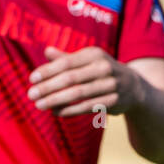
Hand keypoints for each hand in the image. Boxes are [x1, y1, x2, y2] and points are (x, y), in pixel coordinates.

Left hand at [28, 45, 146, 116]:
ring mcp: (111, 85)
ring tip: (39, 105)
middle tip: (31, 94)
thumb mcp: (86, 60)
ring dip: (55, 100)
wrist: (133, 86)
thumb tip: (46, 51)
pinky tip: (56, 112)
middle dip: (48, 87)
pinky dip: (69, 110)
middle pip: (70, 78)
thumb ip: (66, 58)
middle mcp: (104, 68)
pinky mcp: (114, 101)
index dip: (47, 71)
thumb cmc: (99, 71)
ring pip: (78, 94)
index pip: (66, 63)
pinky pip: (87, 107)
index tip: (31, 79)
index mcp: (94, 54)